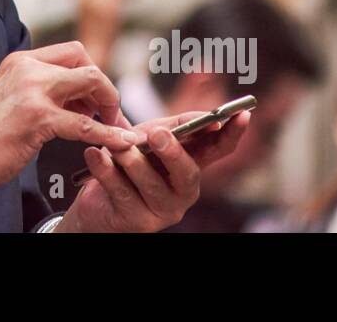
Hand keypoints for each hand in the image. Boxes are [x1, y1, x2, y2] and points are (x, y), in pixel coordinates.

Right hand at [0, 42, 137, 191]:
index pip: (71, 52)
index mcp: (21, 61)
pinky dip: (109, 134)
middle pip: (85, 62)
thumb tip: (76, 100)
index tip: (96, 99)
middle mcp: (28, 68)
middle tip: (111, 114)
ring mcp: (34, 91)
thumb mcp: (9, 96)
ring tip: (118, 128)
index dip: (91, 73)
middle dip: (106, 88)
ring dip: (112, 107)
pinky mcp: (39, 118)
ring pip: (91, 83)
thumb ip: (39, 90)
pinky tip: (121, 142)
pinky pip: (86, 124)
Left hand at [56, 109, 250, 232]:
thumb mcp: (147, 138)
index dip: (232, 133)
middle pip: (188, 173)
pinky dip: (106, 172)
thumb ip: (171, 127)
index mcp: (190, 167)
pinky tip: (94, 155)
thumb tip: (201, 117)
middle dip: (173, 153)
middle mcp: (182, 192)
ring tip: (115, 146)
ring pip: (152, 185)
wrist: (94, 200)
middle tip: (157, 134)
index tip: (241, 114)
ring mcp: (162, 211)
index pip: (218, 150)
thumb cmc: (125, 164)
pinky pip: (122, 193)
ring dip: (132, 161)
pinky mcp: (137, 222)